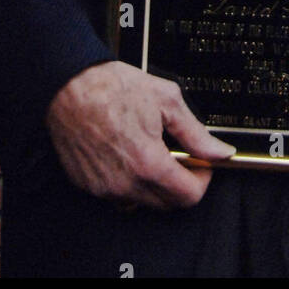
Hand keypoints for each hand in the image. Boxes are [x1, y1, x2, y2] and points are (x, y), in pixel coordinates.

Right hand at [45, 60, 235, 209]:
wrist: (69, 85)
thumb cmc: (111, 87)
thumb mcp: (166, 100)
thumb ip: (195, 133)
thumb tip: (220, 151)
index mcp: (148, 163)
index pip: (189, 196)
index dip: (202, 179)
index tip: (200, 164)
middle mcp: (125, 184)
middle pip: (167, 203)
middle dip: (179, 182)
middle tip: (176, 154)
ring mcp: (104, 188)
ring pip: (142, 201)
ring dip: (153, 184)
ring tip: (148, 150)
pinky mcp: (87, 186)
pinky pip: (117, 195)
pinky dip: (128, 181)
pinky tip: (126, 154)